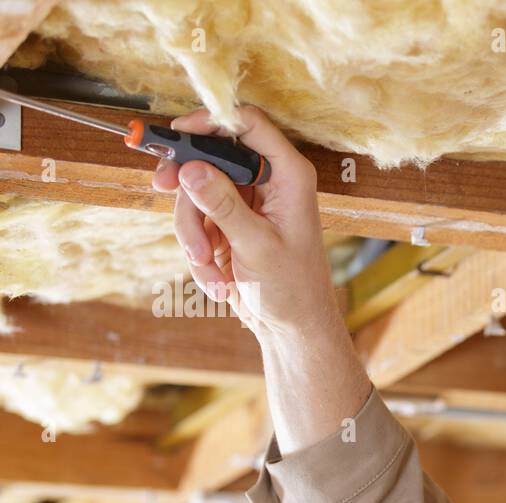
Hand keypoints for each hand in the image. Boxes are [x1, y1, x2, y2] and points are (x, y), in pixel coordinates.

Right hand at [153, 105, 371, 453]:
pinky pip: (197, 222)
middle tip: (161, 189)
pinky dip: (200, 252)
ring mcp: (247, 203)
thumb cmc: (292, 290)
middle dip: (188, 186)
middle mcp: (270, 182)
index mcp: (289, 175)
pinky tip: (218, 281)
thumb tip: (191, 168)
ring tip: (208, 268)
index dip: (210, 120)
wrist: (293, 329)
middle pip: (210, 156)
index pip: (247, 123)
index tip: (176, 133)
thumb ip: (223, 205)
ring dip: (193, 234)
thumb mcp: (256, 246)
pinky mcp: (230, 224)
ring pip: (196, 193)